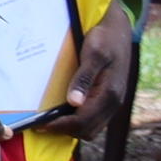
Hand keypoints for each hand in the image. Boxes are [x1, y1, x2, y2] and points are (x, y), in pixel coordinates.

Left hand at [53, 0, 142, 128]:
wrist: (120, 30)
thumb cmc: (105, 39)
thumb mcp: (93, 53)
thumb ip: (84, 78)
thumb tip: (74, 102)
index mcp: (110, 94)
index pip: (83, 122)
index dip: (60, 126)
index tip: (41, 125)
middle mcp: (113, 103)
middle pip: (87, 130)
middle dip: (65, 130)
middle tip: (41, 123)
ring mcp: (112, 103)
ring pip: (91, 128)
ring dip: (71, 128)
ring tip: (50, 120)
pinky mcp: (108, 100)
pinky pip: (94, 119)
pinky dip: (78, 121)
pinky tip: (64, 112)